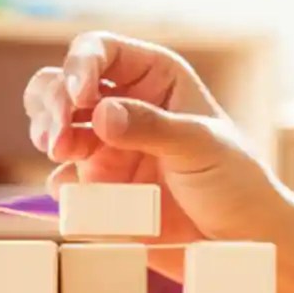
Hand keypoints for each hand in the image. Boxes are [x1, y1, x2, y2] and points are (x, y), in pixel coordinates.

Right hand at [23, 31, 286, 273]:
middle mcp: (127, 106)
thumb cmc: (237, 184)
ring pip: (53, 127)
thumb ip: (153, 127)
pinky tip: (82, 195)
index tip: (79, 98)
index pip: (100, 49)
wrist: (244, 243)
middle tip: (59, 136)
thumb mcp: (201, 147)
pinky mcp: (101, 188)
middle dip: (52, 103)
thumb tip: (100, 113)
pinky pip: (64, 180)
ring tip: (61, 152)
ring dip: (50, 136)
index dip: (79, 65)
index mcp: (156, 78)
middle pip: (61, 85)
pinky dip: (64, 184)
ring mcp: (109, 147)